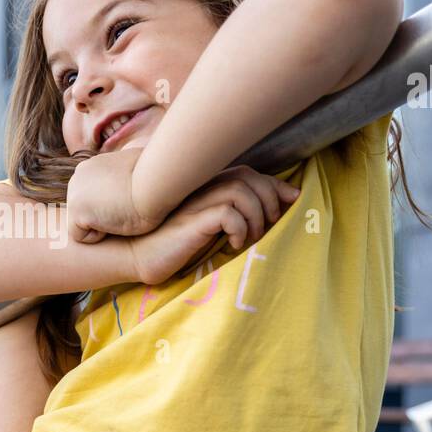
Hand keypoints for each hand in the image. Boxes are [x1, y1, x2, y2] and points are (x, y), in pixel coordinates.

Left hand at [65, 148, 156, 243]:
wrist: (155, 182)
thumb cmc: (156, 177)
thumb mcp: (135, 168)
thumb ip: (121, 175)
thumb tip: (131, 171)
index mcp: (92, 167)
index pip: (92, 198)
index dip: (111, 205)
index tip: (128, 200)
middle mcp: (77, 177)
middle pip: (84, 211)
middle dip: (102, 216)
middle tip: (127, 208)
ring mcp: (74, 192)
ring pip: (82, 224)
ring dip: (102, 225)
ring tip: (122, 212)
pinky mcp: (75, 209)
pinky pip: (81, 236)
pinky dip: (99, 236)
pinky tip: (115, 221)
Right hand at [126, 167, 299, 285]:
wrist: (139, 257)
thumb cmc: (175, 245)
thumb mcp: (209, 228)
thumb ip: (234, 216)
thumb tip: (272, 214)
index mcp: (208, 187)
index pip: (250, 174)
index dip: (275, 185)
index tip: (292, 201)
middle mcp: (202, 189)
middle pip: (249, 178)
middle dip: (269, 201)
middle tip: (267, 227)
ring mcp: (195, 203)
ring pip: (241, 192)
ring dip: (256, 216)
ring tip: (250, 237)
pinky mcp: (191, 222)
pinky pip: (227, 213)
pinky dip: (239, 228)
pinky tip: (233, 244)